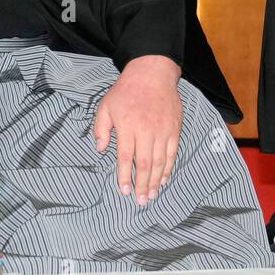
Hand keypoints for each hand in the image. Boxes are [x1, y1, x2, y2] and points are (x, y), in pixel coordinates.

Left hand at [92, 55, 181, 205]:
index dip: (124, 176)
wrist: (152, 73)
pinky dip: (169, 168)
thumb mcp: (105, 106)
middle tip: (141, 201)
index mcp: (127, 126)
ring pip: (160, 161)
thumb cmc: (126, 90)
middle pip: (144, 164)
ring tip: (152, 195)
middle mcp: (145, 130)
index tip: (124, 191)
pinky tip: (165, 179)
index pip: (125, 157)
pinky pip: (172, 152)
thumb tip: (100, 149)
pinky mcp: (174, 128)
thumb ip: (100, 128)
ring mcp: (162, 130)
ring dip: (156, 181)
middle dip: (142, 185)